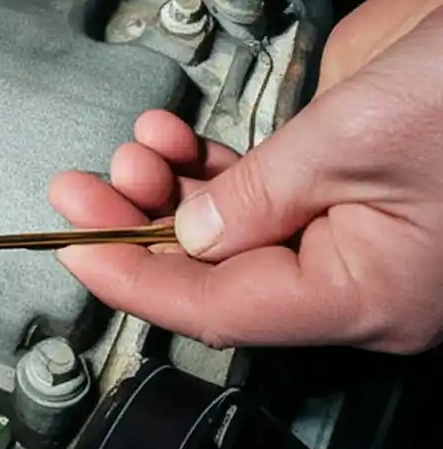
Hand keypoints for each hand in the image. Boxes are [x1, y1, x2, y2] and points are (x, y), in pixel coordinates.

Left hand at [48, 0, 442, 352]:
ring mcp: (349, 226)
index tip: (78, 249)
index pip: (221, 308)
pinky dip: (205, 169)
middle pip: (217, 274)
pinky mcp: (340, 180)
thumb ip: (257, 195)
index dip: (137, 281)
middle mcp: (357, 270)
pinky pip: (256, 194)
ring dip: (168, 192)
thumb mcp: (349, 140)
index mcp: (369, 291)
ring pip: (229, 232)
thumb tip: (186, 234)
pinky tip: (170, 140)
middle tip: (82, 192)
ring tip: (134, 147)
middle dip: (140, 228)